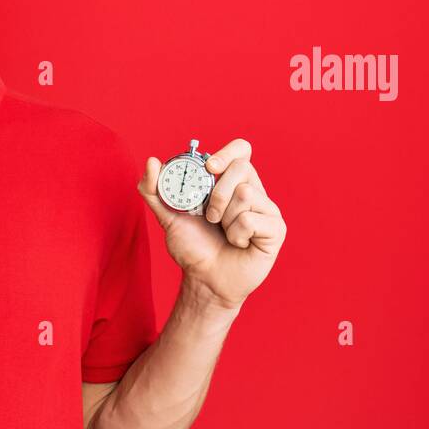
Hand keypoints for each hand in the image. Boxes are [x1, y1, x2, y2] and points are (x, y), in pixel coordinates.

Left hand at [138, 137, 286, 310]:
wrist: (204, 279)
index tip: (209, 168)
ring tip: (225, 234)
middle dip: (217, 194)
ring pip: (246, 194)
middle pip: (243, 167)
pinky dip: (237, 235)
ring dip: (225, 219)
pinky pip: (252, 219)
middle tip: (210, 217)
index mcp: (231, 182)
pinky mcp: (276, 228)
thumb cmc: (192, 247)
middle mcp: (253, 190)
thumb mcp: (167, 216)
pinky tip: (239, 244)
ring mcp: (267, 209)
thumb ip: (153, 189)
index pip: (240, 149)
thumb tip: (152, 162)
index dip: (227, 153)